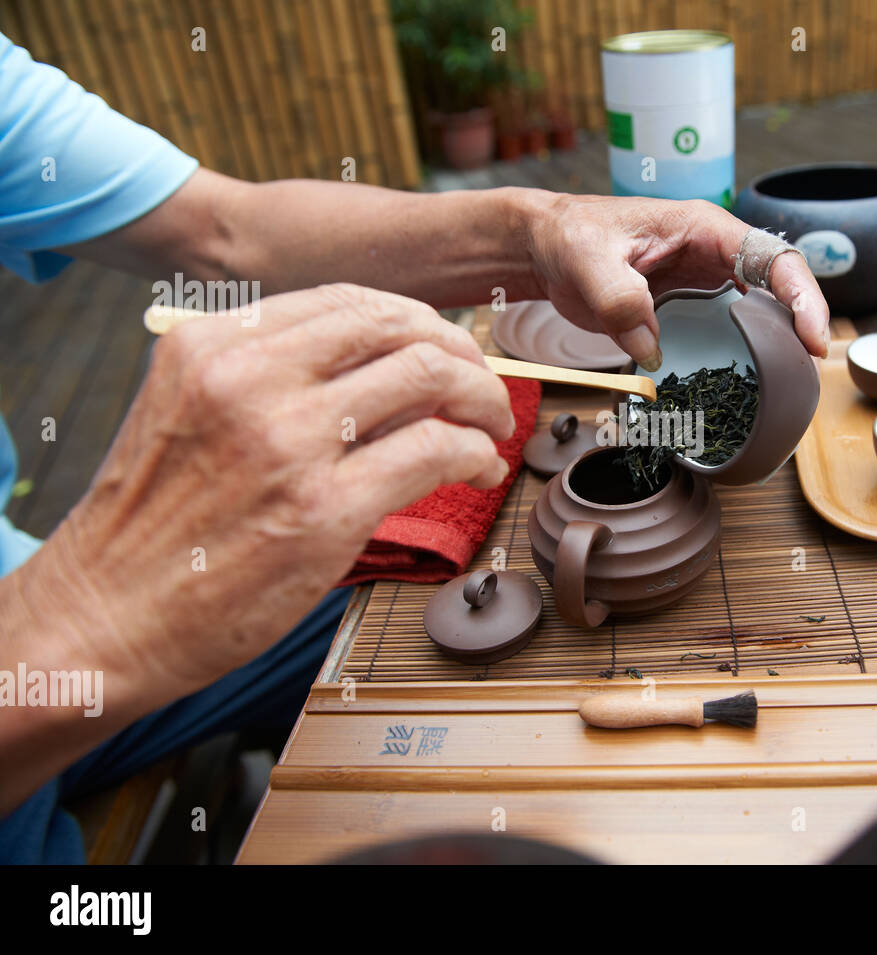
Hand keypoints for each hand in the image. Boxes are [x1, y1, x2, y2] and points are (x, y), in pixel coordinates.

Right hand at [23, 283, 514, 697]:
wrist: (105, 618)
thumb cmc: (154, 529)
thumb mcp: (193, 415)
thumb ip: (271, 380)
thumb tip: (382, 369)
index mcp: (213, 346)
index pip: (346, 301)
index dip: (413, 321)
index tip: (439, 348)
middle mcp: (250, 378)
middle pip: (397, 326)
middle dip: (458, 350)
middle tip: (480, 386)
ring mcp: (289, 441)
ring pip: (429, 376)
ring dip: (480, 397)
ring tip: (489, 426)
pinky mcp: (325, 509)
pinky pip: (436, 449)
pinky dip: (475, 452)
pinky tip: (479, 469)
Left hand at [524, 194, 830, 369]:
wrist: (548, 248)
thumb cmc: (570, 235)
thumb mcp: (588, 260)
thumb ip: (618, 298)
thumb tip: (650, 348)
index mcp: (704, 229)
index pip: (772, 256)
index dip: (802, 295)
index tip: (812, 337)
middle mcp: (713, 255)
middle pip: (779, 287)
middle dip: (802, 325)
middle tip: (807, 370)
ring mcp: (703, 284)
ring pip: (758, 312)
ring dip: (775, 345)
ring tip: (786, 384)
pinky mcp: (688, 310)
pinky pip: (725, 333)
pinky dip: (737, 357)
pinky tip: (739, 386)